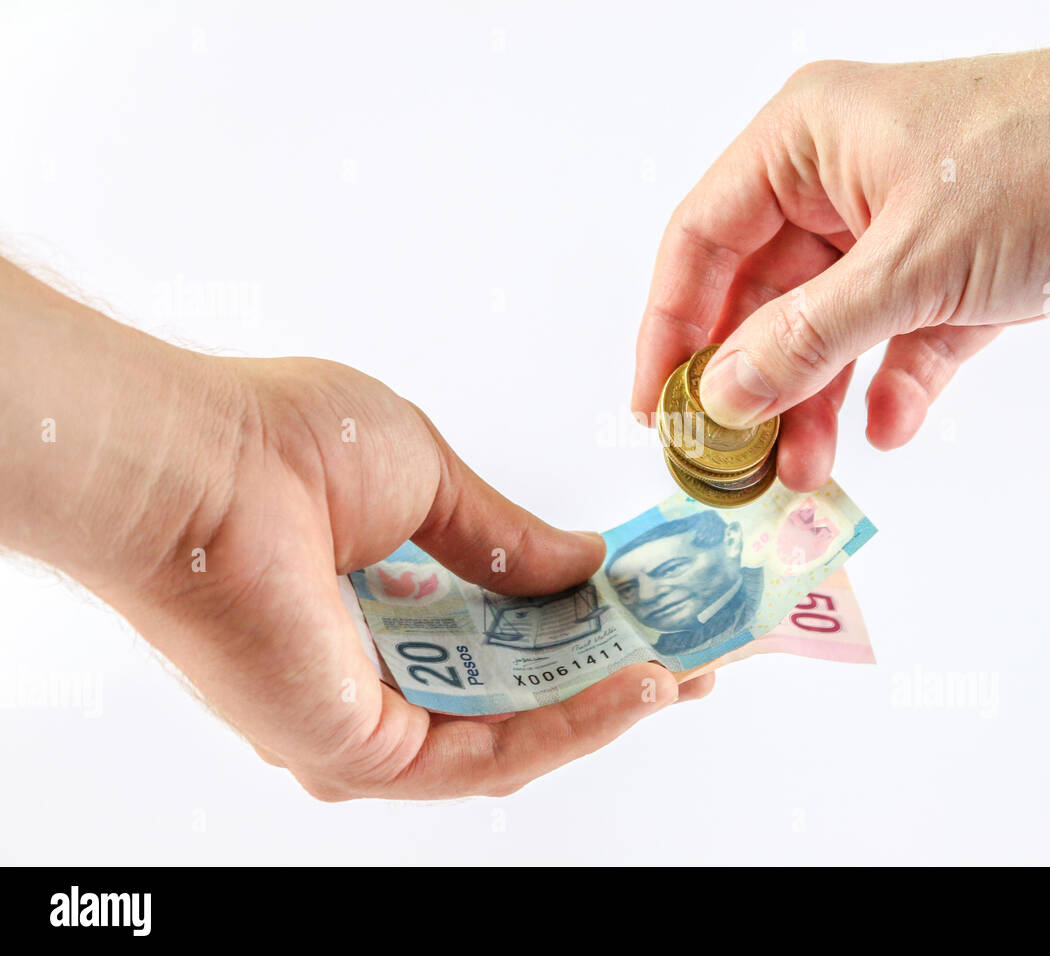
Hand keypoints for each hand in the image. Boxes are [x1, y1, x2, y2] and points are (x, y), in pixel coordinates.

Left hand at [0, 261, 711, 799]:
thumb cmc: (284, 446)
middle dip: (609, 674)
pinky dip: (576, 725)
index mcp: (375, 609)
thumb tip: (584, 563)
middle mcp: (369, 678)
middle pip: (515, 694)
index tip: (652, 609)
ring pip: (514, 737)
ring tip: (689, 669)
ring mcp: (364, 724)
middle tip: (691, 652)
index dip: (580, 627)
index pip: (497, 636)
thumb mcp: (431, 478)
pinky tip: (642, 686)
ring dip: (608, 704)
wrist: (199, 466)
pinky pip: (493, 755)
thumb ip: (506, 536)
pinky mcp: (363, 754)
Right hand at [632, 0, 1049, 488]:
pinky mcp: (962, 276)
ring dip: (816, 402)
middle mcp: (844, 185)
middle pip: (762, 298)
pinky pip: (905, 342)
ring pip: (831, 331)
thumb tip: (723, 395)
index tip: (658, 409)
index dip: (670, 328)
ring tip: (804, 472)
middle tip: (733, 462)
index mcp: (807, 144)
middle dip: (750, 384)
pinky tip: (893, 427)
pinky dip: (895, 387)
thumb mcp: (907, 263)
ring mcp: (903, 232)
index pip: (703, 242)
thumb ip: (806, 337)